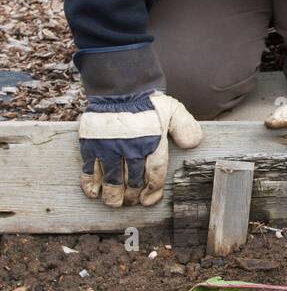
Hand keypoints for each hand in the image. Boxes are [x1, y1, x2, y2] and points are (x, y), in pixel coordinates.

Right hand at [78, 91, 201, 207]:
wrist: (119, 87)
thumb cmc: (148, 103)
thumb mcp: (173, 110)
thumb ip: (185, 127)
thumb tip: (193, 144)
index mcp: (152, 142)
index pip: (154, 174)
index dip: (152, 191)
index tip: (148, 200)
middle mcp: (131, 147)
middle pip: (133, 182)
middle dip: (133, 196)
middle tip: (131, 200)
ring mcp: (109, 147)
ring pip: (112, 181)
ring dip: (113, 196)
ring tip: (115, 202)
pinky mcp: (91, 145)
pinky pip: (89, 170)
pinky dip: (91, 184)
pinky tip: (95, 192)